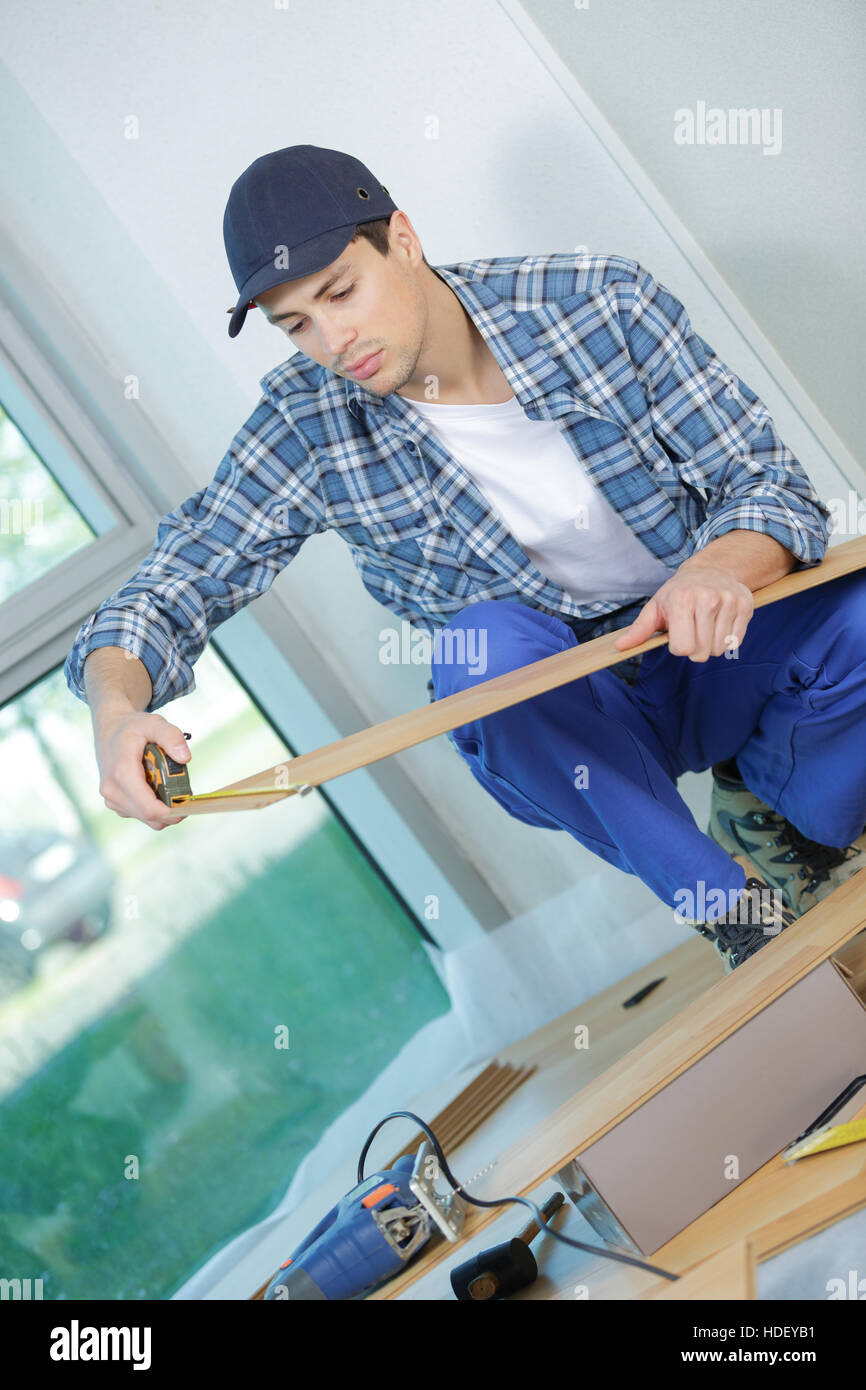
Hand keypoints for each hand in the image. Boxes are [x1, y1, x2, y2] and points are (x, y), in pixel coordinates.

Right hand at [94, 711, 191, 830]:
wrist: (109, 729)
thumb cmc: (132, 727)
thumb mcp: (154, 723)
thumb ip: (172, 736)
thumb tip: (185, 758)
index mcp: (121, 773)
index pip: (148, 808)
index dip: (171, 813)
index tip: (188, 805)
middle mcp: (112, 790)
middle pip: (150, 817)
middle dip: (172, 809)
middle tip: (184, 791)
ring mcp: (112, 799)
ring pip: (147, 818)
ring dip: (163, 807)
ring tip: (167, 784)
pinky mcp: (115, 803)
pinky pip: (140, 814)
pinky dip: (154, 806)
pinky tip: (157, 787)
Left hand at [613, 563, 753, 661]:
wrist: (711, 570)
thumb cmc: (678, 593)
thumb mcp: (656, 607)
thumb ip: (639, 630)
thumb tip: (620, 647)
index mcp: (681, 600)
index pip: (683, 648)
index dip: (679, 647)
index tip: (678, 635)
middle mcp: (706, 598)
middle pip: (701, 652)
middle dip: (695, 649)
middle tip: (693, 631)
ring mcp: (728, 601)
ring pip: (720, 649)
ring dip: (711, 645)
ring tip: (706, 627)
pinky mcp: (745, 605)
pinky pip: (736, 642)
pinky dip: (727, 639)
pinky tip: (720, 624)